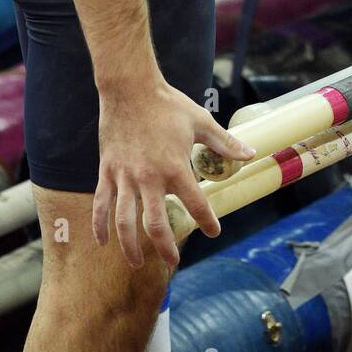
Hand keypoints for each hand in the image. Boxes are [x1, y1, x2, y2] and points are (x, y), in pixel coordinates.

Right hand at [92, 76, 255, 267]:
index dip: (207, 221)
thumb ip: (225, 143)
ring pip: (125, 220)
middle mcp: (149, 178)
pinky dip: (100, 225)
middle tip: (173, 261)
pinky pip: (101, 203)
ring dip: (130, 246)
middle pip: (155, 224)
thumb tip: (251, 154)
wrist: (130, 89)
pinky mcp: (107, 171)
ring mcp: (125, 176)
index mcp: (175, 167)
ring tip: (136, 263)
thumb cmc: (168, 104)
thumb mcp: (201, 122)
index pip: (195, 204)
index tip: (214, 232)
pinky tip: (103, 241)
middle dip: (164, 247)